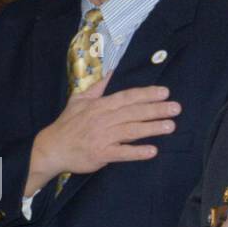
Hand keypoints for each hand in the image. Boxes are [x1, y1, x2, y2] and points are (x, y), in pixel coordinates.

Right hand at [25, 75, 179, 195]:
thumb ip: (97, 87)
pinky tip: (152, 151)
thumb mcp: (79, 100)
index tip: (164, 92)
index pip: (127, 97)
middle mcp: (103, 119)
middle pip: (133, 112)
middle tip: (176, 108)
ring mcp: (102, 137)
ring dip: (151, 128)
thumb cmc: (67, 125)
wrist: (51, 148)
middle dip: (155, 109)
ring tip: (170, 126)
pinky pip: (121, 153)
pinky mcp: (100, 154)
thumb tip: (110, 72)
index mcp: (100, 105)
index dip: (146, 94)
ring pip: (131, 130)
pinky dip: (137, 152)